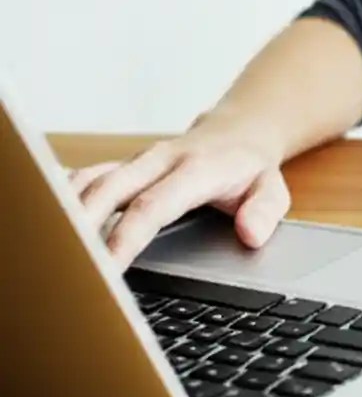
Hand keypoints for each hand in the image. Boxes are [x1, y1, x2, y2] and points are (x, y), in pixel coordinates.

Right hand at [68, 121, 290, 266]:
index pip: (153, 207)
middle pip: (109, 190)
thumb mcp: (274, 189)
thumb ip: (265, 212)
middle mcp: (159, 162)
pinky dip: (65, 193)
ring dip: (68, 209)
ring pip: (91, 180)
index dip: (127, 237)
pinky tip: (51, 217)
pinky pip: (88, 176)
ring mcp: (138, 162)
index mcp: (194, 170)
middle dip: (83, 224)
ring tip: (53, 245)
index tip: (109, 266)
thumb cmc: (250, 167)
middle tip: (67, 261)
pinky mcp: (125, 166)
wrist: (238, 131)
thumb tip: (250, 234)